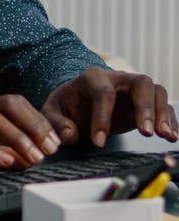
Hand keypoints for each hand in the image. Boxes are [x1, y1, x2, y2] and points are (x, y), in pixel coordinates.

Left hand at [41, 67, 178, 147]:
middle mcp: (117, 79)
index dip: (102, 117)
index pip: (103, 93)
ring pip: (156, 91)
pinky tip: (171, 135)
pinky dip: (169, 119)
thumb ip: (56, 123)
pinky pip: (162, 105)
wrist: (77, 102)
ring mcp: (133, 89)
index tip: (98, 142)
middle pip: (140, 83)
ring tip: (164, 135)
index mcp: (92, 78)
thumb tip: (70, 136)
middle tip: (146, 132)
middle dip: (145, 107)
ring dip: (162, 113)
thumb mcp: (52, 112)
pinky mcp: (144, 103)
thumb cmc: (66, 105)